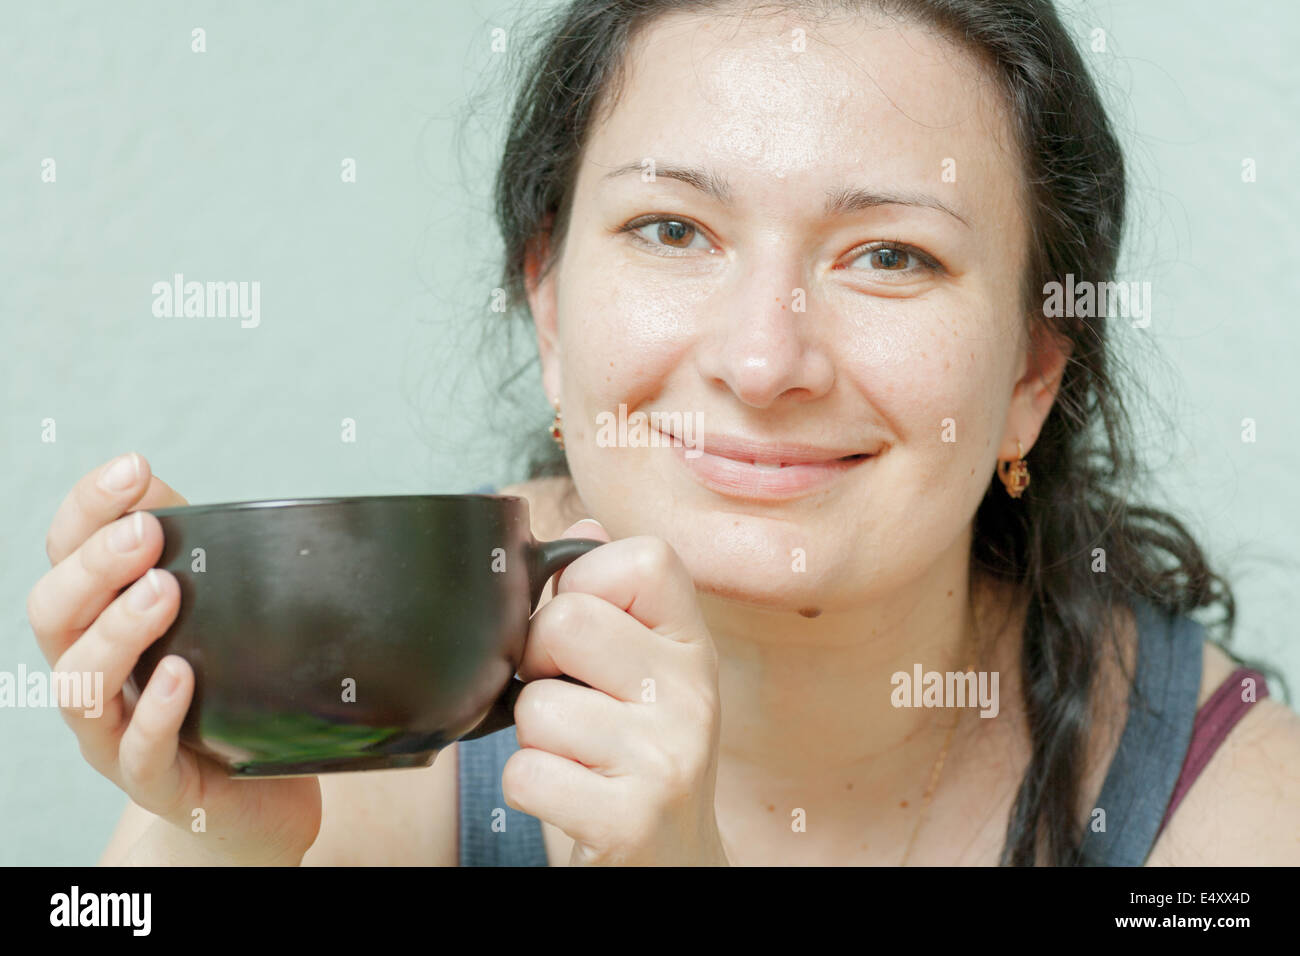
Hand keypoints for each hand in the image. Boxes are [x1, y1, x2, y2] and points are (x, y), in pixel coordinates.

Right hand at [26, 453, 321, 864]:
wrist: (252, 799)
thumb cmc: (223, 694)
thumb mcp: (208, 613)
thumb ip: (187, 552)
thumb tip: (155, 482)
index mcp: (97, 622)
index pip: (64, 554)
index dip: (85, 509)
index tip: (133, 468)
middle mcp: (90, 675)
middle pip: (54, 614)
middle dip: (94, 566)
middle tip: (146, 533)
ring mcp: (114, 733)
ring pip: (81, 684)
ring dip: (117, 632)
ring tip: (164, 592)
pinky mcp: (156, 781)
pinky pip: (138, 750)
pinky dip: (156, 711)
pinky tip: (182, 675)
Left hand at [503, 520, 729, 865]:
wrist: (672, 868)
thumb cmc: (637, 761)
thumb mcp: (640, 675)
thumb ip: (611, 598)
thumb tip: (581, 525)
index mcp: (696, 645)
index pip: (642, 557)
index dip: (587, 581)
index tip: (587, 634)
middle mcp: (695, 693)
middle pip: (566, 619)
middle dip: (539, 664)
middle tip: (568, 700)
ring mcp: (668, 756)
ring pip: (536, 704)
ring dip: (535, 740)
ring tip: (577, 760)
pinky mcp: (633, 818)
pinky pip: (527, 773)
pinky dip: (531, 789)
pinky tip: (573, 798)